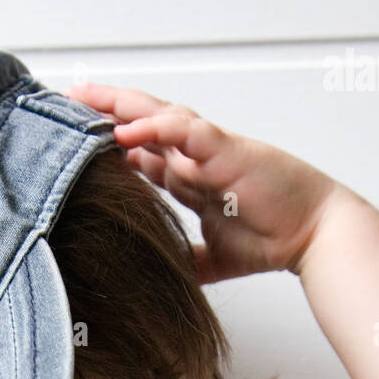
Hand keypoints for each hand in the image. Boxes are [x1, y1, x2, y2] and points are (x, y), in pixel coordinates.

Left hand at [65, 82, 343, 279]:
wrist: (312, 236)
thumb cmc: (273, 238)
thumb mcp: (215, 257)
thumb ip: (188, 259)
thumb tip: (162, 280)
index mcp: (192, 177)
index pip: (141, 152)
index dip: (107, 144)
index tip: (73, 142)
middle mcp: (196, 157)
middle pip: (141, 123)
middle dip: (104, 111)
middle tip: (66, 102)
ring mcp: (210, 150)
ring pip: (157, 115)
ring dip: (120, 106)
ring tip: (84, 99)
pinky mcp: (226, 151)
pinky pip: (186, 130)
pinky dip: (155, 127)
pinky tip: (125, 130)